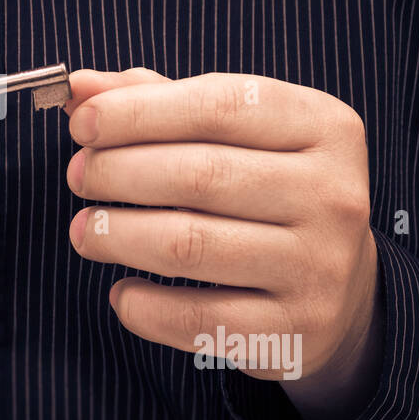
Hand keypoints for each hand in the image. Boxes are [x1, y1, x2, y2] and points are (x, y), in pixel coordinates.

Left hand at [64, 68, 383, 419]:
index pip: (219, 105)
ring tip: (85, 231)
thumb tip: (82, 88)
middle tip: (79, 176)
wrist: (339, 287)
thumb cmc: (267, 190)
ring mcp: (318, 266)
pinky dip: (143, 306)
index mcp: (322, 126)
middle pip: (198, 175)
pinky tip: (121, 292)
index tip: (82, 123)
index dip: (139, 113)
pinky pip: (197, 318)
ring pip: (188, 246)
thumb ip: (159, 101)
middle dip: (118, 172)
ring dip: (116, 236)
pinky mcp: (295, 330)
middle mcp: (332, 194)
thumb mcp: (235, 132)